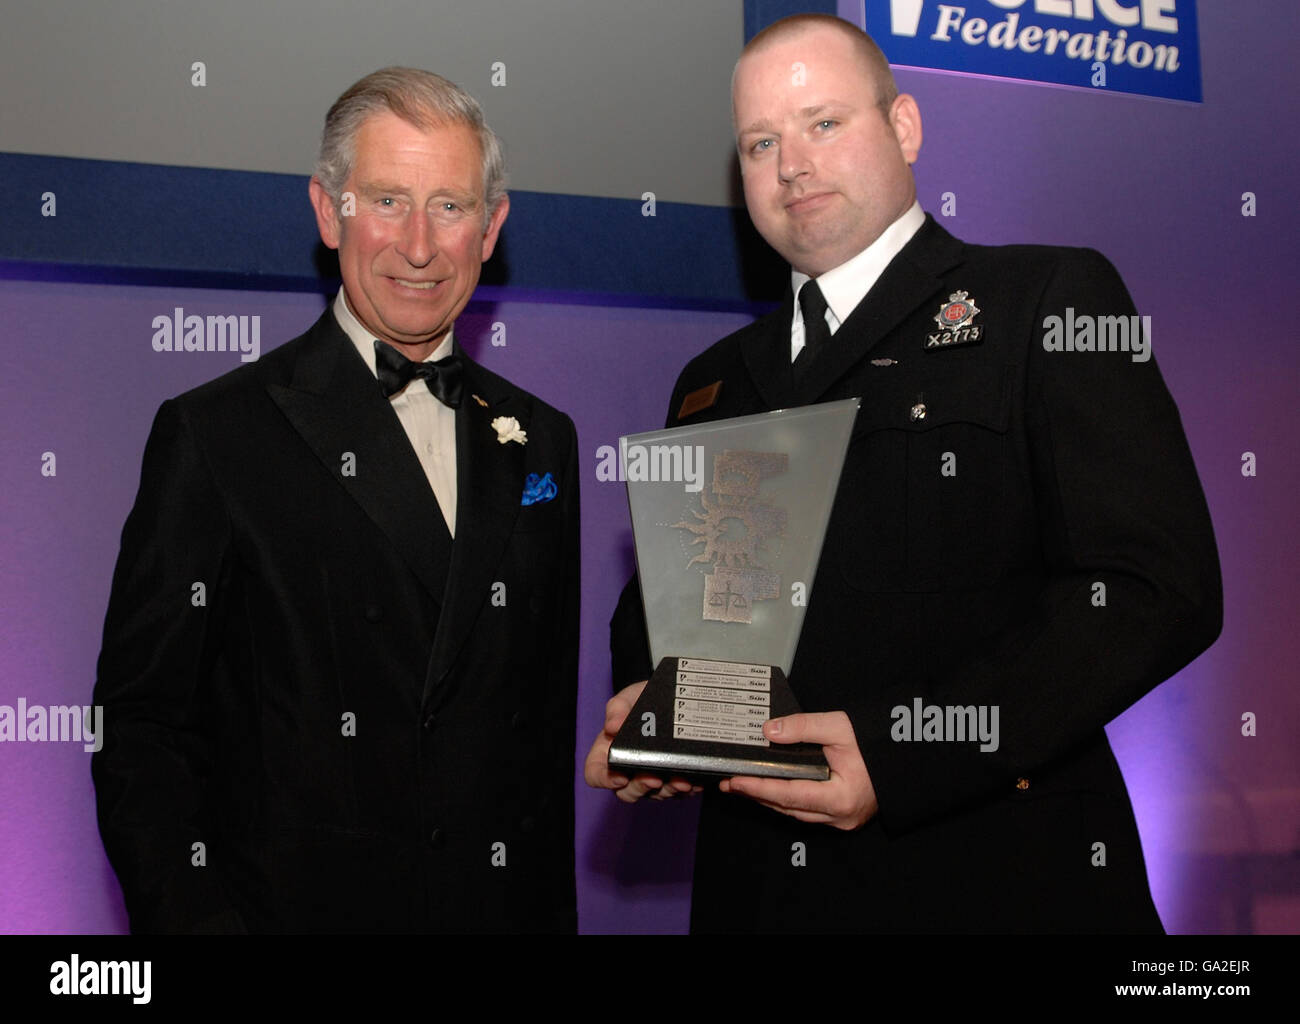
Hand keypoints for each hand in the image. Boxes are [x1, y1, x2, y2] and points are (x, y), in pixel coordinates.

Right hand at [583, 680, 701, 802]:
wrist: (671, 700)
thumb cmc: (642, 700)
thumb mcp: (629, 697)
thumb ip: (617, 708)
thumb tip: (612, 727)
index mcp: (607, 752)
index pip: (595, 774)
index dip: (604, 780)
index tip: (620, 776)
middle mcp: (626, 770)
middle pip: (625, 792)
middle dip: (641, 788)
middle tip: (655, 778)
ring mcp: (648, 777)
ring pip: (654, 795)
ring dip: (668, 791)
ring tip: (682, 781)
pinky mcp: (670, 780)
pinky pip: (676, 793)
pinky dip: (686, 790)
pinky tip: (695, 782)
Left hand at [719, 711, 877, 829]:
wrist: (908, 753)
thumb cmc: (879, 742)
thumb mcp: (839, 727)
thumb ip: (802, 728)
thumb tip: (769, 731)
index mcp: (842, 798)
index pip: (790, 795)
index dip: (760, 788)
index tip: (736, 780)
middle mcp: (841, 815)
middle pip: (789, 808)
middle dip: (757, 795)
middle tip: (730, 783)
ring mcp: (843, 819)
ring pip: (797, 812)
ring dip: (770, 799)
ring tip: (744, 785)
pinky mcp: (842, 814)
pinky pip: (808, 810)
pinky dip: (788, 799)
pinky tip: (773, 789)